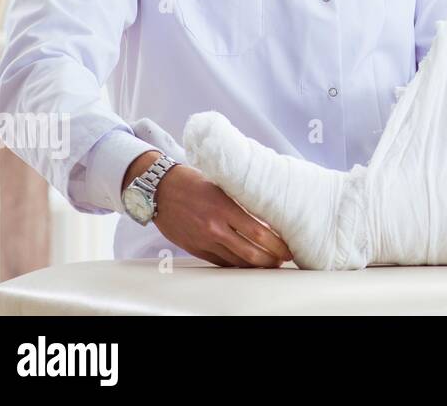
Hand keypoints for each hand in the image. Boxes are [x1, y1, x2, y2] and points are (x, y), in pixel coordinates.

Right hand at [143, 155, 293, 267]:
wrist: (158, 189)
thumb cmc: (192, 181)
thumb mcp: (222, 184)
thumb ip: (241, 200)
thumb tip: (265, 214)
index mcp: (224, 208)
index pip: (258, 232)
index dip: (276, 244)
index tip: (287, 248)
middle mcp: (214, 227)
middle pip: (249, 252)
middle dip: (270, 260)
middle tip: (283, 260)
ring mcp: (203, 240)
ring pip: (235, 261)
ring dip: (255, 265)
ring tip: (269, 263)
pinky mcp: (194, 248)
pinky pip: (219, 262)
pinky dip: (235, 264)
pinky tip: (246, 263)